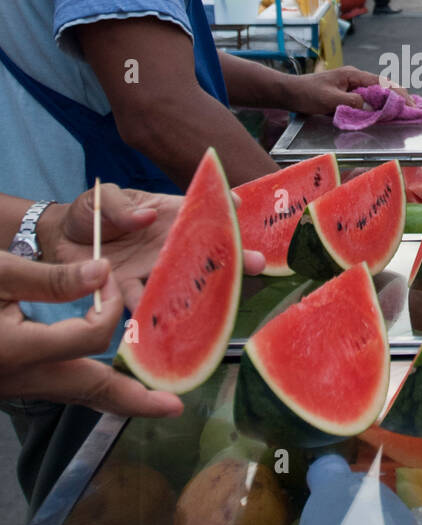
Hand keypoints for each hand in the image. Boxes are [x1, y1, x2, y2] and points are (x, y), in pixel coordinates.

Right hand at [0, 252, 183, 414]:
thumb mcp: (0, 274)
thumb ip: (53, 278)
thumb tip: (102, 273)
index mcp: (20, 348)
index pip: (90, 337)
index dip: (110, 307)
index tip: (106, 276)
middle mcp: (21, 377)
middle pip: (91, 391)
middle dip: (136, 400)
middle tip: (173, 406)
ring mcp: (15, 386)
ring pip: (75, 395)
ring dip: (114, 397)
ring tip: (150, 401)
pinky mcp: (12, 383)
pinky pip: (60, 389)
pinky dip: (88, 389)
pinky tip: (104, 383)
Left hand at [41, 187, 265, 310]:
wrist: (60, 241)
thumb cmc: (89, 213)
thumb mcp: (102, 198)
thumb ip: (121, 206)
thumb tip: (144, 217)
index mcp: (167, 216)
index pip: (200, 212)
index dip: (222, 209)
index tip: (240, 206)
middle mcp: (166, 246)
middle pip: (203, 253)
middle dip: (232, 259)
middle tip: (257, 262)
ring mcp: (151, 271)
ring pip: (182, 283)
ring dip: (201, 293)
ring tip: (224, 300)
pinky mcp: (128, 291)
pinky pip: (143, 305)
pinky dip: (153, 316)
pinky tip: (168, 327)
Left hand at [292, 65, 410, 113]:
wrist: (290, 92)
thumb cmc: (308, 93)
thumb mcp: (330, 100)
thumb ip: (352, 102)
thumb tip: (370, 107)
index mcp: (353, 75)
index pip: (381, 83)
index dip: (398, 93)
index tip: (409, 104)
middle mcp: (355, 77)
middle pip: (383, 85)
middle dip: (399, 96)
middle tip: (414, 108)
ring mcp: (351, 84)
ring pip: (376, 91)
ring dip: (390, 100)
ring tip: (405, 109)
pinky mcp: (346, 92)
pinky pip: (367, 97)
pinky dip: (378, 103)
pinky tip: (384, 110)